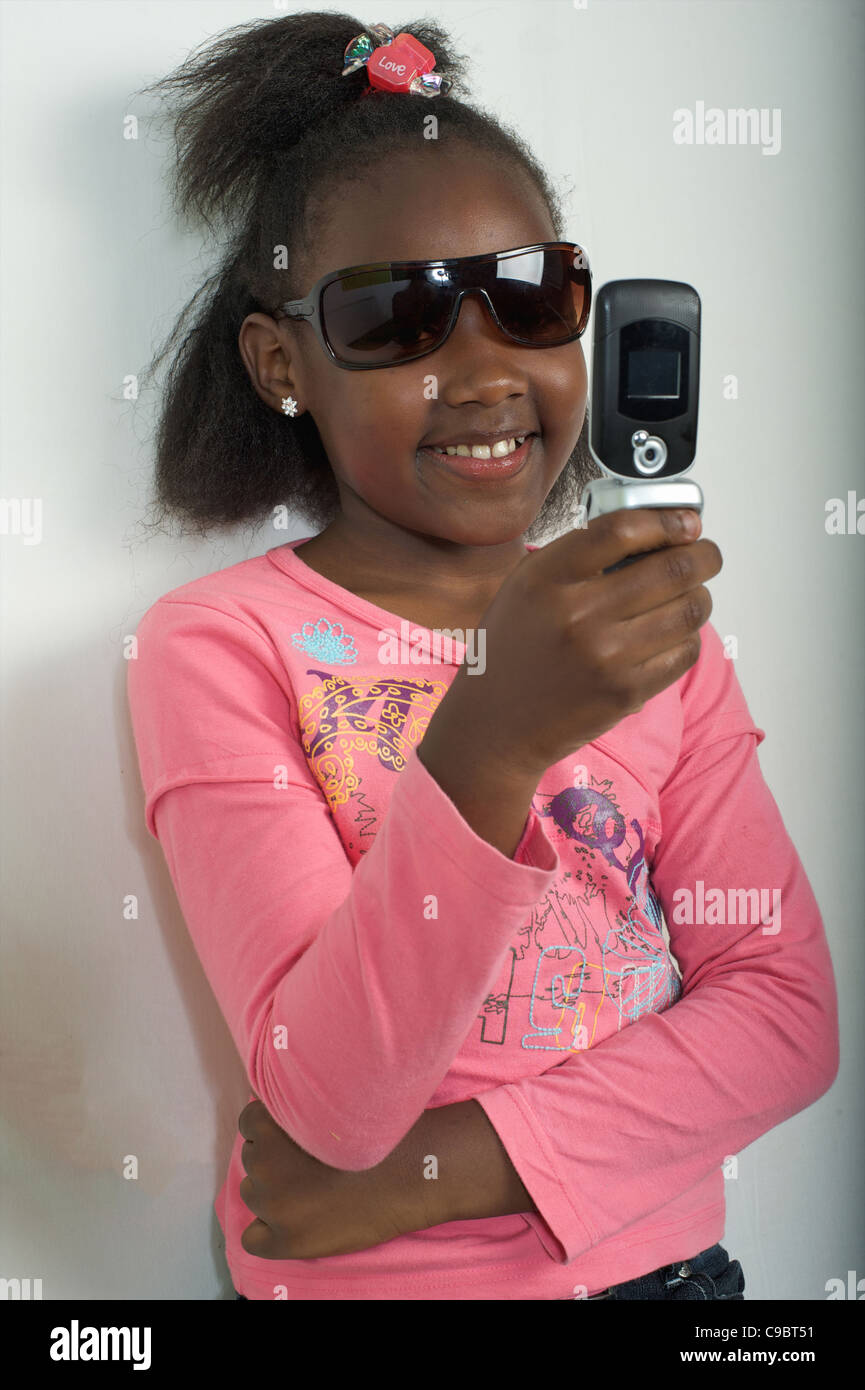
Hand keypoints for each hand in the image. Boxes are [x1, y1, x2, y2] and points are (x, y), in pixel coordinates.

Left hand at [238, 1094, 424, 1259]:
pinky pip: (254, 1238)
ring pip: (253, 1195)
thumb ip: (300, 1104)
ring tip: (310, 1191)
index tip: (295, 1136)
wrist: (409, 1172)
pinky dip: (269, 1232)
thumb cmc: (378, 1132)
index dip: (273, 1128)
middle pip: (253, 1160)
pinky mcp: (286, 1240)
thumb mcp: (333, 1103)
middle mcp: (264, 1164)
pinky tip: (296, 1222)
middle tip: (309, 1165)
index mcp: (273, 1126)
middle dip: (274, 1161)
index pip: (250, 1122)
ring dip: (273, 1193)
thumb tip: (281, 1105)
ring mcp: (273, 1205)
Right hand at [432, 506, 720, 780]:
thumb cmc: (513, 649)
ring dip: (700, 596)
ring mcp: (605, 656)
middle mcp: (577, 614)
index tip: (687, 522)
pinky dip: (688, 637)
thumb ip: (578, 555)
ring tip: (692, 594)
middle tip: (705, 555)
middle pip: (672, 568)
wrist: (496, 723)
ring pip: (689, 610)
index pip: (622, 530)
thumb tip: (652, 532)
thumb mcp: (526, 586)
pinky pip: (684, 652)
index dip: (668, 521)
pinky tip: (673, 633)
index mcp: (547, 578)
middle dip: (703, 556)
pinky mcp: (626, 691)